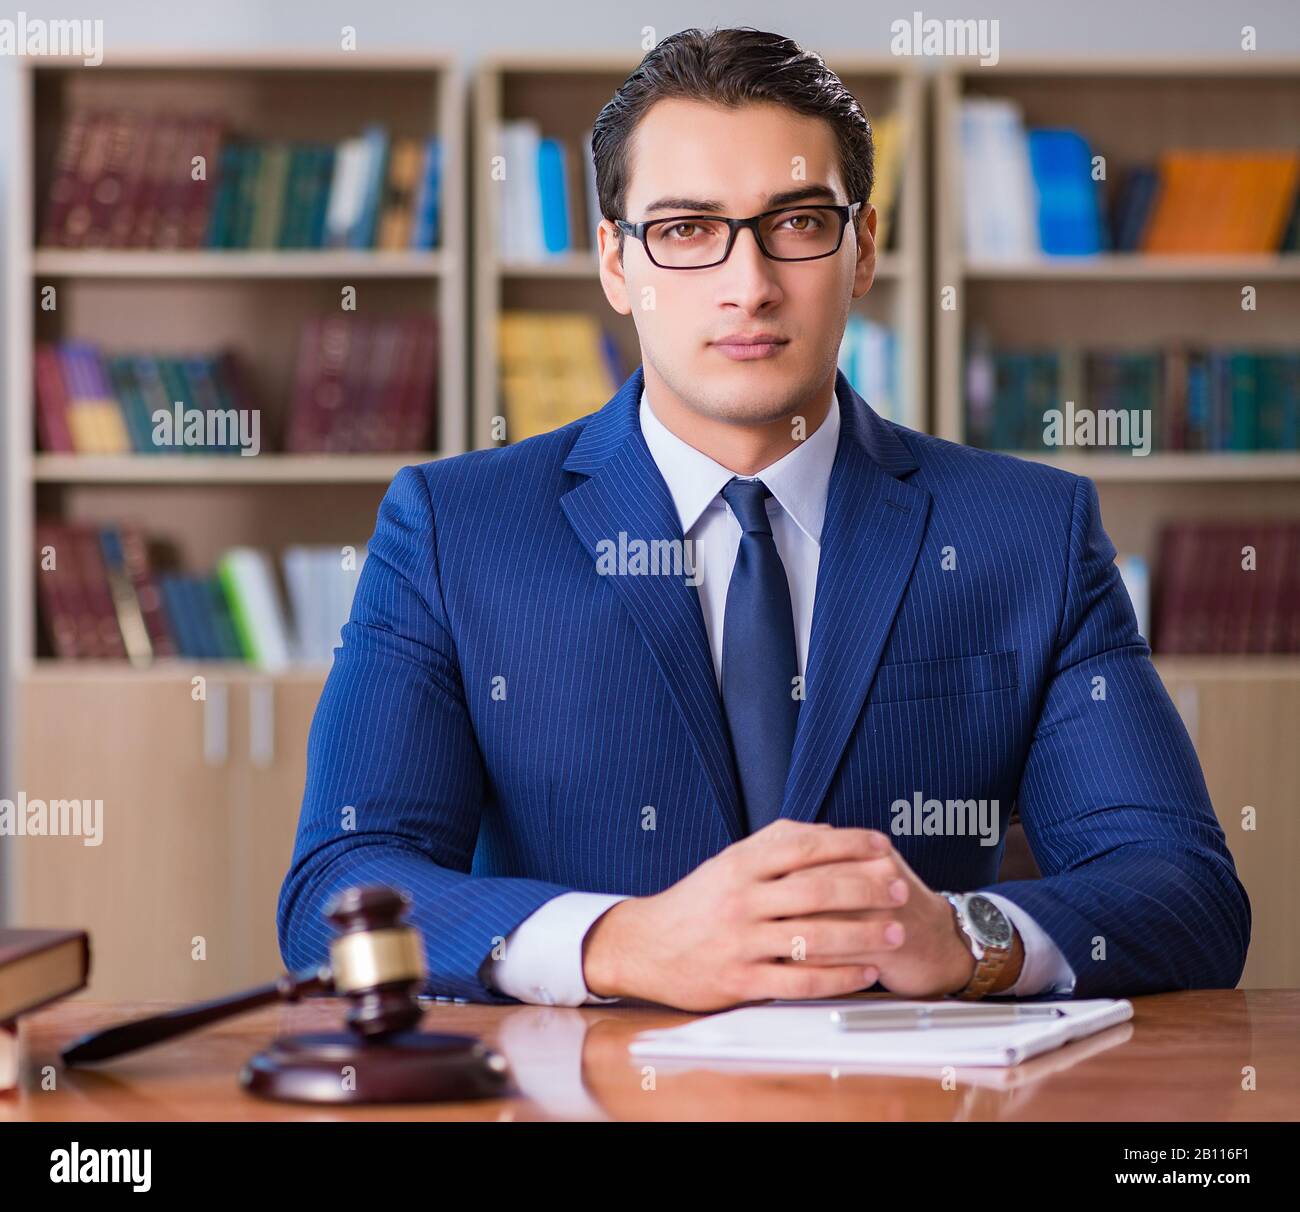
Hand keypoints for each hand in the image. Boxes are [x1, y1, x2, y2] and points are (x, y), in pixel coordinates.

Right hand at [581, 819, 971, 1010]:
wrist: (644, 947)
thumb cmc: (696, 903)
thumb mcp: (729, 863)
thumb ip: (775, 844)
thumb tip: (829, 832)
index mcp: (740, 865)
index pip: (804, 846)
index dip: (849, 844)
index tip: (883, 846)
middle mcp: (740, 900)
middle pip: (815, 890)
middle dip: (866, 888)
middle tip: (900, 889)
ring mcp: (740, 942)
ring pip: (813, 937)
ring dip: (862, 934)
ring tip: (895, 931)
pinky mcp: (740, 981)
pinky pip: (799, 981)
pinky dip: (838, 977)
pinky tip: (864, 973)